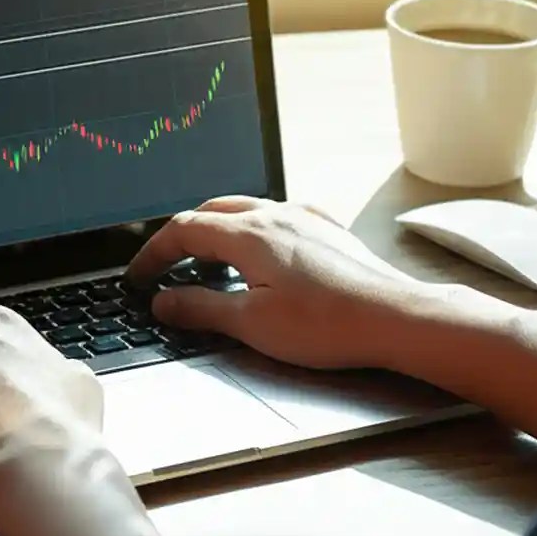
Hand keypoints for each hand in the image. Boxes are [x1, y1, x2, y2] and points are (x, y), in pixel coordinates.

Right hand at [127, 196, 438, 369]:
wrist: (397, 319)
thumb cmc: (329, 324)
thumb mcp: (252, 325)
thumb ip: (201, 309)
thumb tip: (164, 301)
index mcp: (249, 235)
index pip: (183, 230)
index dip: (153, 254)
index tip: (139, 277)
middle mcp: (275, 215)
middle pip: (211, 212)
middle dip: (181, 237)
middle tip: (166, 266)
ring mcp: (305, 219)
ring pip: (246, 210)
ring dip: (217, 231)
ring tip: (207, 262)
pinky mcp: (328, 231)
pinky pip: (278, 217)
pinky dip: (253, 231)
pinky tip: (261, 253)